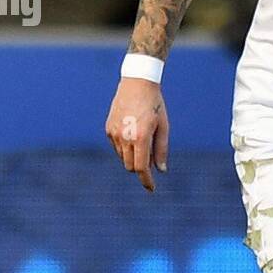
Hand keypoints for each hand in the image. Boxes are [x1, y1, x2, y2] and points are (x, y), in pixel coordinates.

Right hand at [105, 78, 168, 192]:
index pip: (141, 168)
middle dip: (140, 168)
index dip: (146, 181)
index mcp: (140, 137)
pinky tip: (133, 132)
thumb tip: (160, 171)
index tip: (151, 189)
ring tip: (143, 139)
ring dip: (133, 157)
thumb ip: (161, 150)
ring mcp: (114, 133)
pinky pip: (117, 147)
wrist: (137, 83)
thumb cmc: (155, 105)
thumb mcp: (163, 127)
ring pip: (123, 157)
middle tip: (151, 159)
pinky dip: (125, 147)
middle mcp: (124, 137)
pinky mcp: (108, 128)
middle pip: (131, 166)